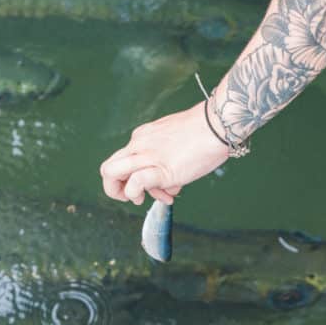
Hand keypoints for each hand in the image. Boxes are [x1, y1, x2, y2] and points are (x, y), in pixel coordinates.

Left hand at [100, 102, 229, 204]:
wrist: (217, 124)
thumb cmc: (205, 133)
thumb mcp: (177, 144)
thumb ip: (168, 162)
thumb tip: (168, 186)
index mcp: (143, 136)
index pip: (125, 160)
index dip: (134, 178)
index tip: (155, 186)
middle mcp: (139, 144)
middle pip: (108, 167)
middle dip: (115, 188)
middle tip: (133, 197)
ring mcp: (147, 155)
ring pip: (110, 173)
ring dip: (119, 193)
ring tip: (138, 200)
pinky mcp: (159, 168)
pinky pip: (134, 183)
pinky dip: (137, 194)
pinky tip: (159, 196)